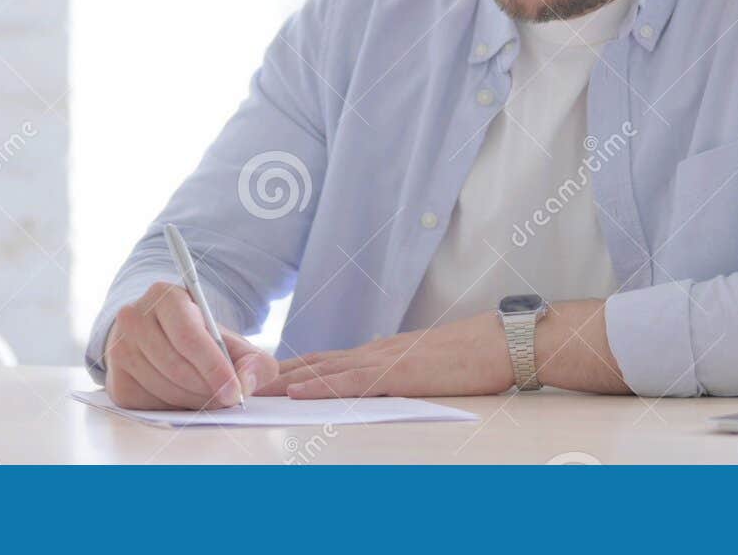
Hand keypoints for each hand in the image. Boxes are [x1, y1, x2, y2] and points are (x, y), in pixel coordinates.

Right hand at [103, 281, 277, 409]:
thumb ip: (254, 361)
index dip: (214, 368)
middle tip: (228, 400)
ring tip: (210, 398)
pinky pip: (149, 405)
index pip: (189, 336)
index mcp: (166, 296)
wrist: (161, 340)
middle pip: (176, 366)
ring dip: (194, 402)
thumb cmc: (202, 341)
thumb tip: (246, 384)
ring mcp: (119, 349)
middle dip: (208, 390)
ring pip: (163, 388)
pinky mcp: (115, 380)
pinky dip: (175, 409)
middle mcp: (134, 317)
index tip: (235, 392)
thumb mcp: (233, 341)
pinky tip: (186, 398)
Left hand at [262, 312, 514, 398]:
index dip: (290, 368)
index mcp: (379, 352)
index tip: (259, 376)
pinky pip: (351, 382)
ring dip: (285, 382)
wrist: (500, 344)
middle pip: (313, 362)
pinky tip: (297, 392)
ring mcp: (383, 362)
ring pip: (323, 371)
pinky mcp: (397, 375)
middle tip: (237, 381)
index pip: (324, 360)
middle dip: (274, 375)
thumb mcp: (424, 365)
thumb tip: (377, 375)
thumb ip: (396, 369)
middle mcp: (373, 352)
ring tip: (251, 389)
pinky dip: (320, 387)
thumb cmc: (470, 357)